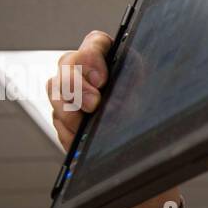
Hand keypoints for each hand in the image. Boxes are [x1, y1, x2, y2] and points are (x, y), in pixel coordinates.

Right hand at [46, 31, 179, 207]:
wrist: (144, 165)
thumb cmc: (150, 129)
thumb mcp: (153, 105)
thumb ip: (139, 86)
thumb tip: (133, 80)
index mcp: (116, 63)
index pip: (95, 43)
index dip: (92, 55)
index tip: (102, 79)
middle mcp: (91, 76)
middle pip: (67, 64)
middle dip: (76, 84)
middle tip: (93, 104)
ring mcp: (75, 97)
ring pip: (54, 87)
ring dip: (67, 105)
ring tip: (83, 121)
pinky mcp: (66, 119)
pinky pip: (56, 117)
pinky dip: (66, 127)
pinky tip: (78, 136)